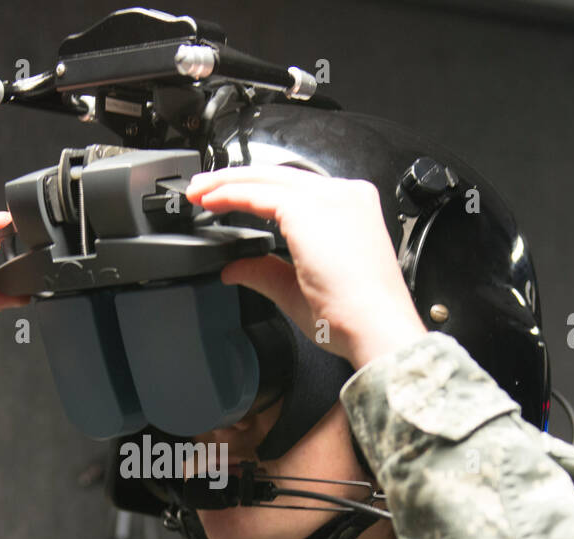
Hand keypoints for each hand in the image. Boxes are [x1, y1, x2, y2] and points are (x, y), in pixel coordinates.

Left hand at [185, 166, 427, 364]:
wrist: (375, 328)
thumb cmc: (352, 317)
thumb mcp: (297, 290)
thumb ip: (265, 273)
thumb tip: (234, 268)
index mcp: (352, 210)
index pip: (295, 190)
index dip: (257, 191)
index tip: (226, 200)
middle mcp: (345, 195)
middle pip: (278, 176)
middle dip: (234, 180)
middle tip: (201, 188)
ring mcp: (330, 198)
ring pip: (266, 178)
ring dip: (227, 183)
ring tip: (198, 192)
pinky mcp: (310, 210)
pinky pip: (259, 194)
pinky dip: (230, 195)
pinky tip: (210, 202)